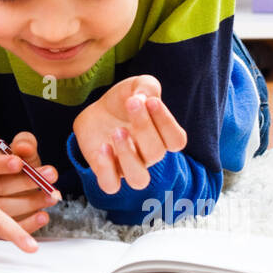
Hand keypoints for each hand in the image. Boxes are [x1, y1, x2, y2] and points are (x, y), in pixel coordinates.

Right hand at [0, 131, 60, 232]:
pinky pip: (10, 229)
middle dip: (26, 182)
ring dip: (32, 202)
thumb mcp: (20, 151)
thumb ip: (24, 144)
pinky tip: (43, 215)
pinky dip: (29, 223)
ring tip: (52, 196)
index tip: (19, 163)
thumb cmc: (16, 166)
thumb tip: (24, 148)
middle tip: (51, 175)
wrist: (15, 187)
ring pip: (4, 209)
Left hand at [72, 75, 187, 194]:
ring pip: (139, 179)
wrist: (96, 111)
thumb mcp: (136, 86)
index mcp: (162, 138)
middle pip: (156, 153)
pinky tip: (103, 147)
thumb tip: (145, 99)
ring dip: (129, 155)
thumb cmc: (124, 101)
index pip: (177, 141)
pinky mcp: (106, 172)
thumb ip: (147, 87)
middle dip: (144, 126)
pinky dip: (107, 169)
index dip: (167, 122)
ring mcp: (128, 167)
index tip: (151, 101)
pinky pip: (111, 185)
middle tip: (131, 103)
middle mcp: (148, 157)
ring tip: (117, 131)